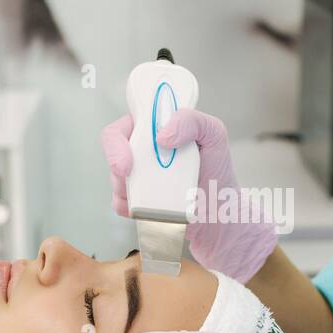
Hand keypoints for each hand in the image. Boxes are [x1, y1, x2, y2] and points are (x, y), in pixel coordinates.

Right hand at [100, 108, 277, 282]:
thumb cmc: (217, 170)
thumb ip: (193, 121)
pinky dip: (130, 207)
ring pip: (116, 178)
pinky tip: (150, 209)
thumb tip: (163, 135)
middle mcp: (142, 149)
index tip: (128, 156)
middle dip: (115, 160)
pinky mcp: (135, 200)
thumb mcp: (214, 134)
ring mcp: (137, 175)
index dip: (119, 137)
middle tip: (127, 173)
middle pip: (113, 148)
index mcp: (156, 127)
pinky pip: (120, 203)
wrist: (219, 212)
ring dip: (129, 186)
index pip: (126, 123)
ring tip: (156, 193)